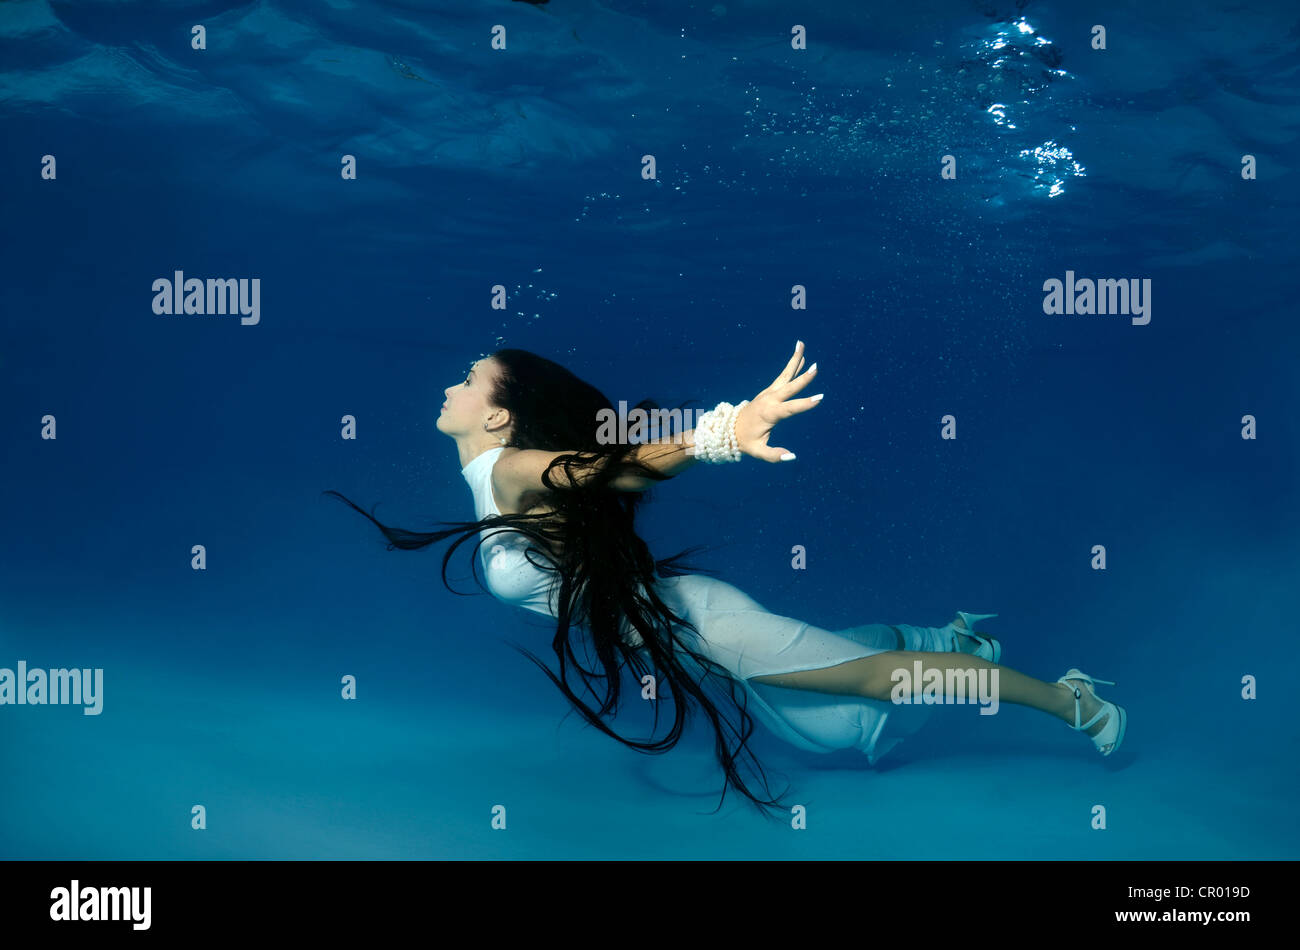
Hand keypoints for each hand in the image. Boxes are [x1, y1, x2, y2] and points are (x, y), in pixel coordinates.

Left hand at [735, 340, 821, 461]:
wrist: (729, 429)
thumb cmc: (745, 441)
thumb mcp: (757, 451)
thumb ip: (774, 456)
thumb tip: (792, 457)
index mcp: (769, 414)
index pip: (790, 408)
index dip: (805, 404)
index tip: (819, 398)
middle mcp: (769, 400)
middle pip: (789, 387)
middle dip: (803, 379)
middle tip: (816, 368)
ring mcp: (768, 393)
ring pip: (785, 375)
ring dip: (795, 360)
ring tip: (801, 345)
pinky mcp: (769, 391)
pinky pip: (783, 377)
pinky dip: (792, 367)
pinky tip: (802, 358)